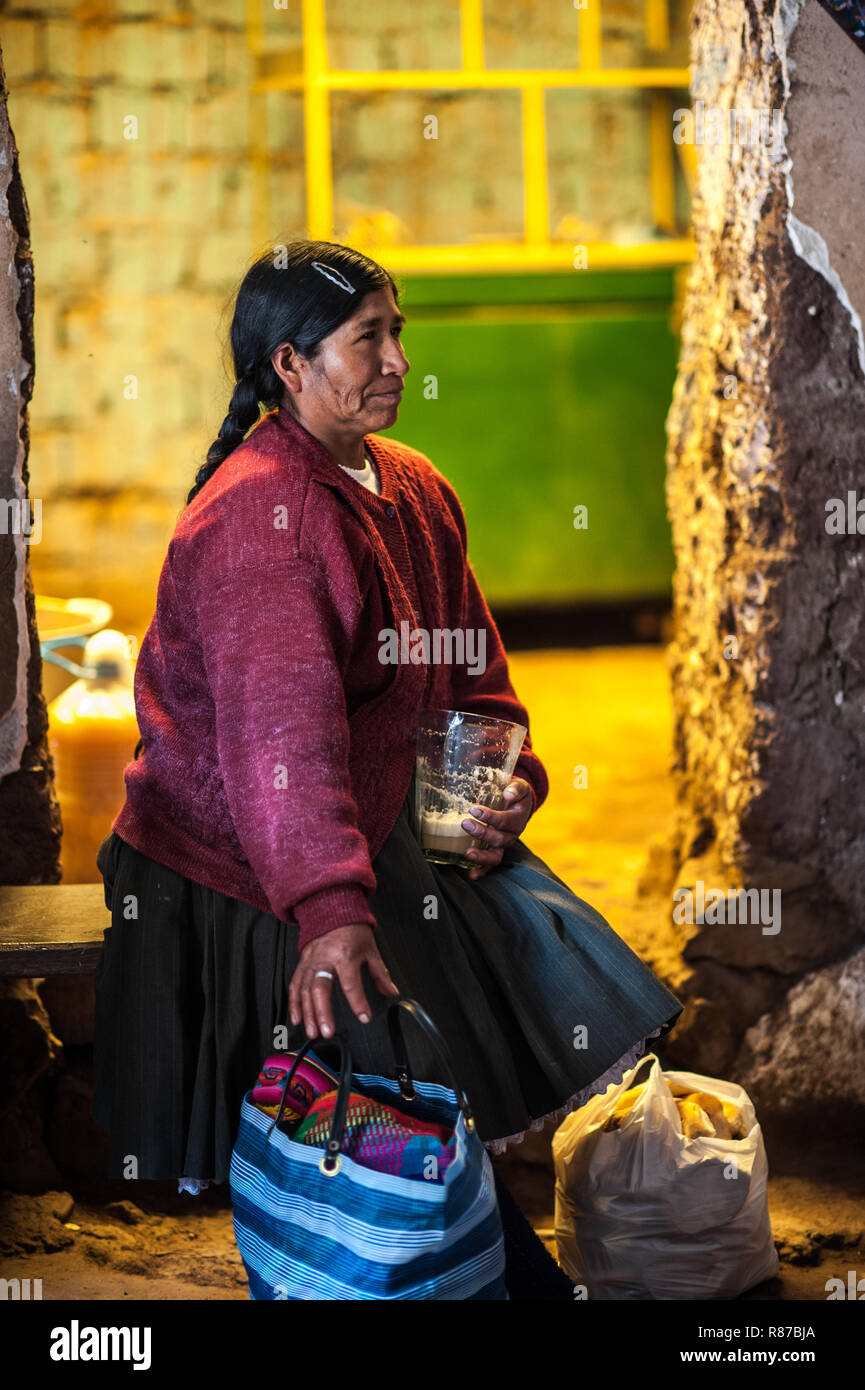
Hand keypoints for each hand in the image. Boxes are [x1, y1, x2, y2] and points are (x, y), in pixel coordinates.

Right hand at [289, 923, 398, 1039]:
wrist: (332, 910)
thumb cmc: (352, 930)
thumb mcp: (371, 950)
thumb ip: (380, 974)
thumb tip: (391, 992)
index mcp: (345, 955)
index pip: (351, 983)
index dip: (358, 1003)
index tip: (364, 1017)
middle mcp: (325, 959)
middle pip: (320, 988)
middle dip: (322, 1013)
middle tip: (327, 1032)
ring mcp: (310, 962)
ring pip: (305, 990)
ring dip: (307, 1013)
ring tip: (312, 1032)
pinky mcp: (302, 964)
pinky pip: (295, 985)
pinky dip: (294, 1003)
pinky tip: (297, 1018)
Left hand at [460, 776, 533, 879]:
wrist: (518, 802)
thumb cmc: (515, 793)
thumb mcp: (519, 786)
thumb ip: (515, 788)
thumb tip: (508, 793)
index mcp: (517, 818)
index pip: (505, 820)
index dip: (490, 817)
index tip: (474, 809)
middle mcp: (512, 834)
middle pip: (499, 839)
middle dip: (482, 833)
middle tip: (465, 824)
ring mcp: (504, 845)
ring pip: (496, 856)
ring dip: (481, 856)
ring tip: (467, 853)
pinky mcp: (496, 850)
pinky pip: (490, 864)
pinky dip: (482, 870)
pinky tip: (471, 874)